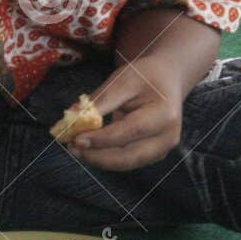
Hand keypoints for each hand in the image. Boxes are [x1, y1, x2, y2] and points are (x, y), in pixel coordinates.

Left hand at [71, 52, 194, 170]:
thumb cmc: (145, 76)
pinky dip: (107, 157)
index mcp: (165, 114)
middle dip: (98, 156)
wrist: (168, 79)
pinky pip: (128, 161)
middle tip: (73, 149)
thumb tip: (72, 118)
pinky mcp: (154, 154)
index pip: (129, 131)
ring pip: (127, 163)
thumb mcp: (123, 80)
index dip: (101, 139)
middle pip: (129, 156)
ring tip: (77, 149)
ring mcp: (163, 149)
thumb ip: (100, 101)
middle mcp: (168, 136)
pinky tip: (90, 149)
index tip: (76, 139)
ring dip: (99, 159)